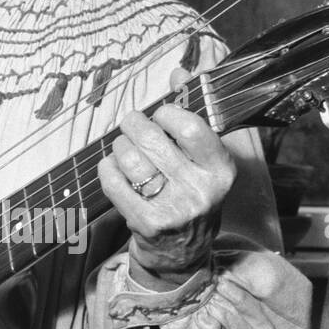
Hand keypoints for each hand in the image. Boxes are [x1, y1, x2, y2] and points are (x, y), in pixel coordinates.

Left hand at [97, 66, 234, 288]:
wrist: (182, 256)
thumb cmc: (191, 197)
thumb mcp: (203, 161)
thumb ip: (193, 114)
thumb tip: (180, 72)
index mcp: (221, 170)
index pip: (191, 126)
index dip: (167, 113)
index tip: (160, 115)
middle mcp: (202, 191)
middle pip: (153, 138)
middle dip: (134, 124)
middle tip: (131, 125)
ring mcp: (174, 209)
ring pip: (131, 158)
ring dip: (120, 147)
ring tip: (124, 150)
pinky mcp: (147, 223)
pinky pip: (114, 181)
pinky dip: (107, 169)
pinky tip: (113, 169)